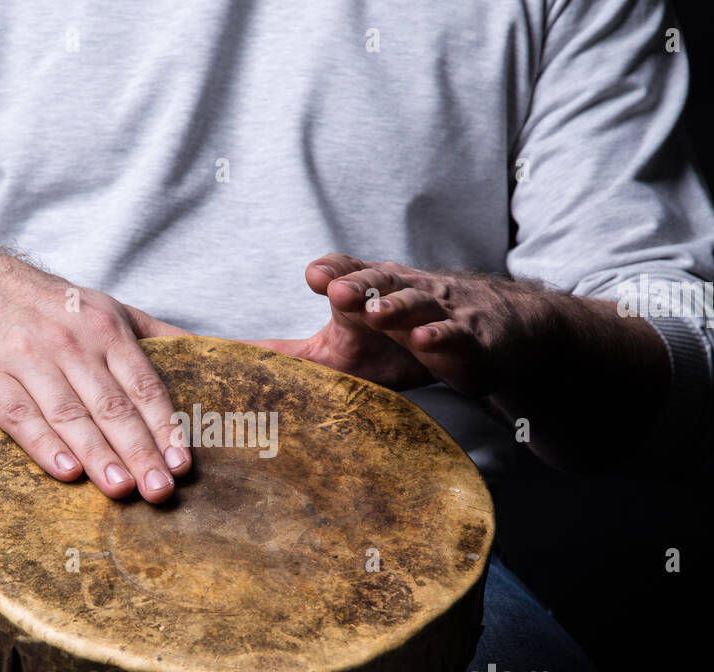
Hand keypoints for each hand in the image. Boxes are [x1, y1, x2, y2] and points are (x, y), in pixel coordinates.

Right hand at [0, 251, 192, 501]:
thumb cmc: (55, 310)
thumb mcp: (112, 311)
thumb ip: (167, 339)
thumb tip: (245, 351)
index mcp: (106, 329)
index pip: (143, 385)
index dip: (164, 426)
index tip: (182, 464)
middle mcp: (69, 342)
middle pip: (111, 405)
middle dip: (138, 449)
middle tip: (159, 490)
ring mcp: (26, 357)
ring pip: (68, 413)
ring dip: (97, 454)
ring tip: (121, 489)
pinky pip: (19, 415)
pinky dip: (43, 444)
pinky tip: (66, 471)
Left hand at [249, 254, 548, 394]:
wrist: (485, 336)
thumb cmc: (400, 342)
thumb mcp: (341, 348)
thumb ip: (289, 353)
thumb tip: (227, 359)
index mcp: (370, 290)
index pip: (349, 272)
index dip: (334, 270)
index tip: (314, 275)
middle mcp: (402, 293)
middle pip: (378, 282)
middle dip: (357, 284)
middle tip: (333, 290)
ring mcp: (437, 314)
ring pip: (416, 305)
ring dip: (395, 308)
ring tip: (376, 313)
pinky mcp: (468, 339)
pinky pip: (454, 335)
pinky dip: (441, 336)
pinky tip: (426, 340)